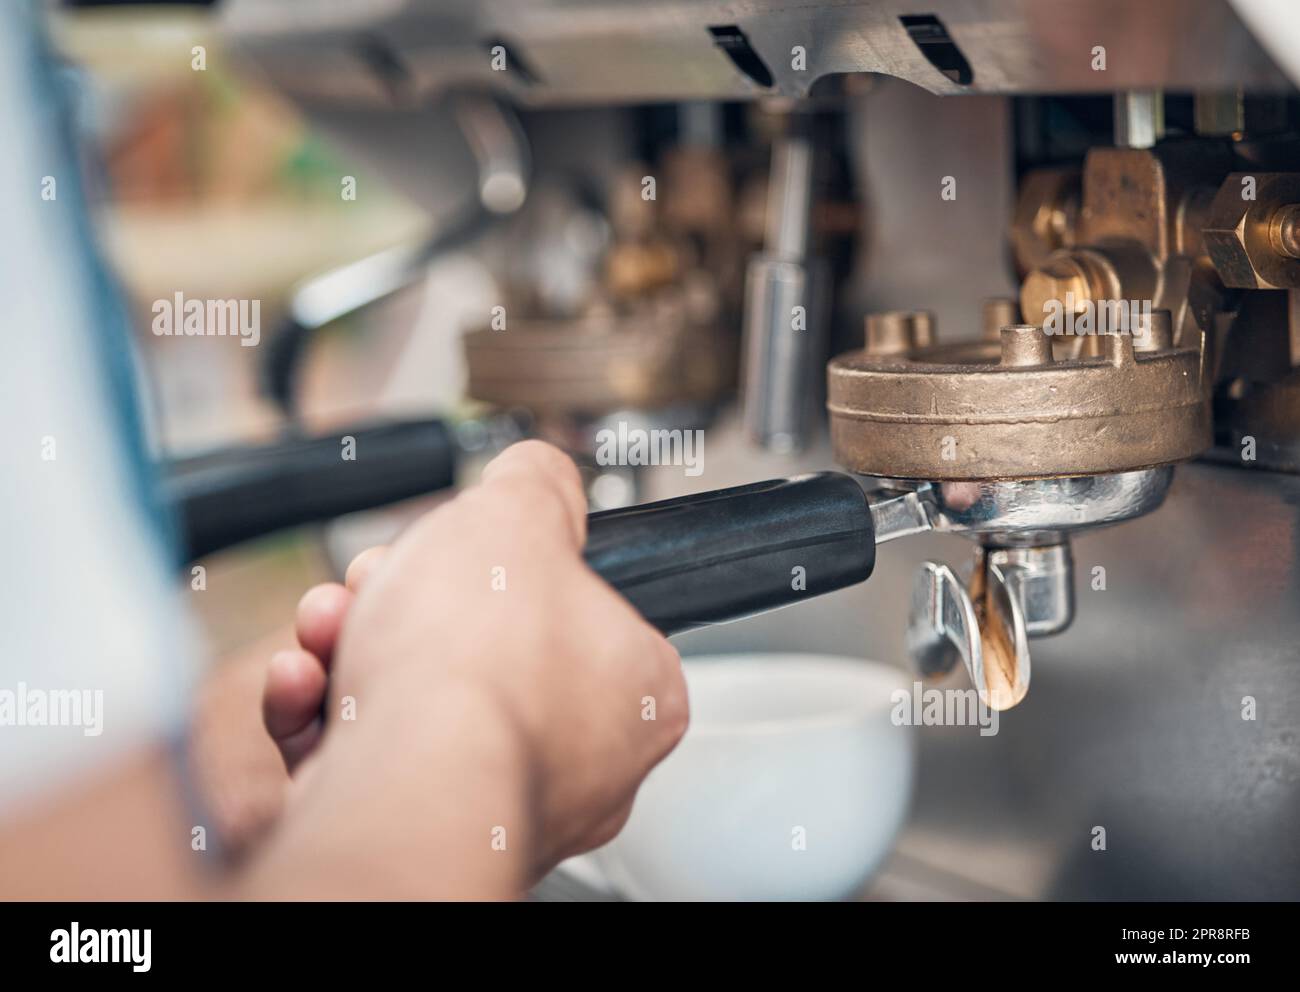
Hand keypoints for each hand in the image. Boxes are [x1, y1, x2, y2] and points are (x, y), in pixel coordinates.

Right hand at [258, 441, 687, 893]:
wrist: (401, 784)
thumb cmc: (477, 670)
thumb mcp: (521, 515)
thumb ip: (537, 483)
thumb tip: (538, 473)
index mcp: (636, 693)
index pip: (585, 610)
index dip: (508, 563)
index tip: (465, 545)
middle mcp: (583, 763)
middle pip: (485, 650)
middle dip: (409, 598)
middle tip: (384, 578)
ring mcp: (500, 803)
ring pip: (419, 702)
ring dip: (354, 644)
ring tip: (332, 621)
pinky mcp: (420, 832)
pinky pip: (371, 756)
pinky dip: (326, 710)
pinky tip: (305, 680)